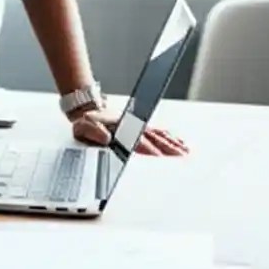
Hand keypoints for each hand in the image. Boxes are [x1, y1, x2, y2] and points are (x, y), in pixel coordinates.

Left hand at [70, 108, 188, 155]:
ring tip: (186, 151)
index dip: (148, 149)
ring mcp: (137, 127)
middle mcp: (132, 128)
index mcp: (119, 130)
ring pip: (158, 135)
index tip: (159, 156)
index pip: (137, 141)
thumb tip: (105, 137)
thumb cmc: (86, 123)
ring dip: (172, 143)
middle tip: (181, 157)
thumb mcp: (83, 127)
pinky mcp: (140, 127)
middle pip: (152, 139)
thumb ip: (93, 132)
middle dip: (167, 148)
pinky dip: (170, 137)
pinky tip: (180, 142)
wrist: (88, 111)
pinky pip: (158, 131)